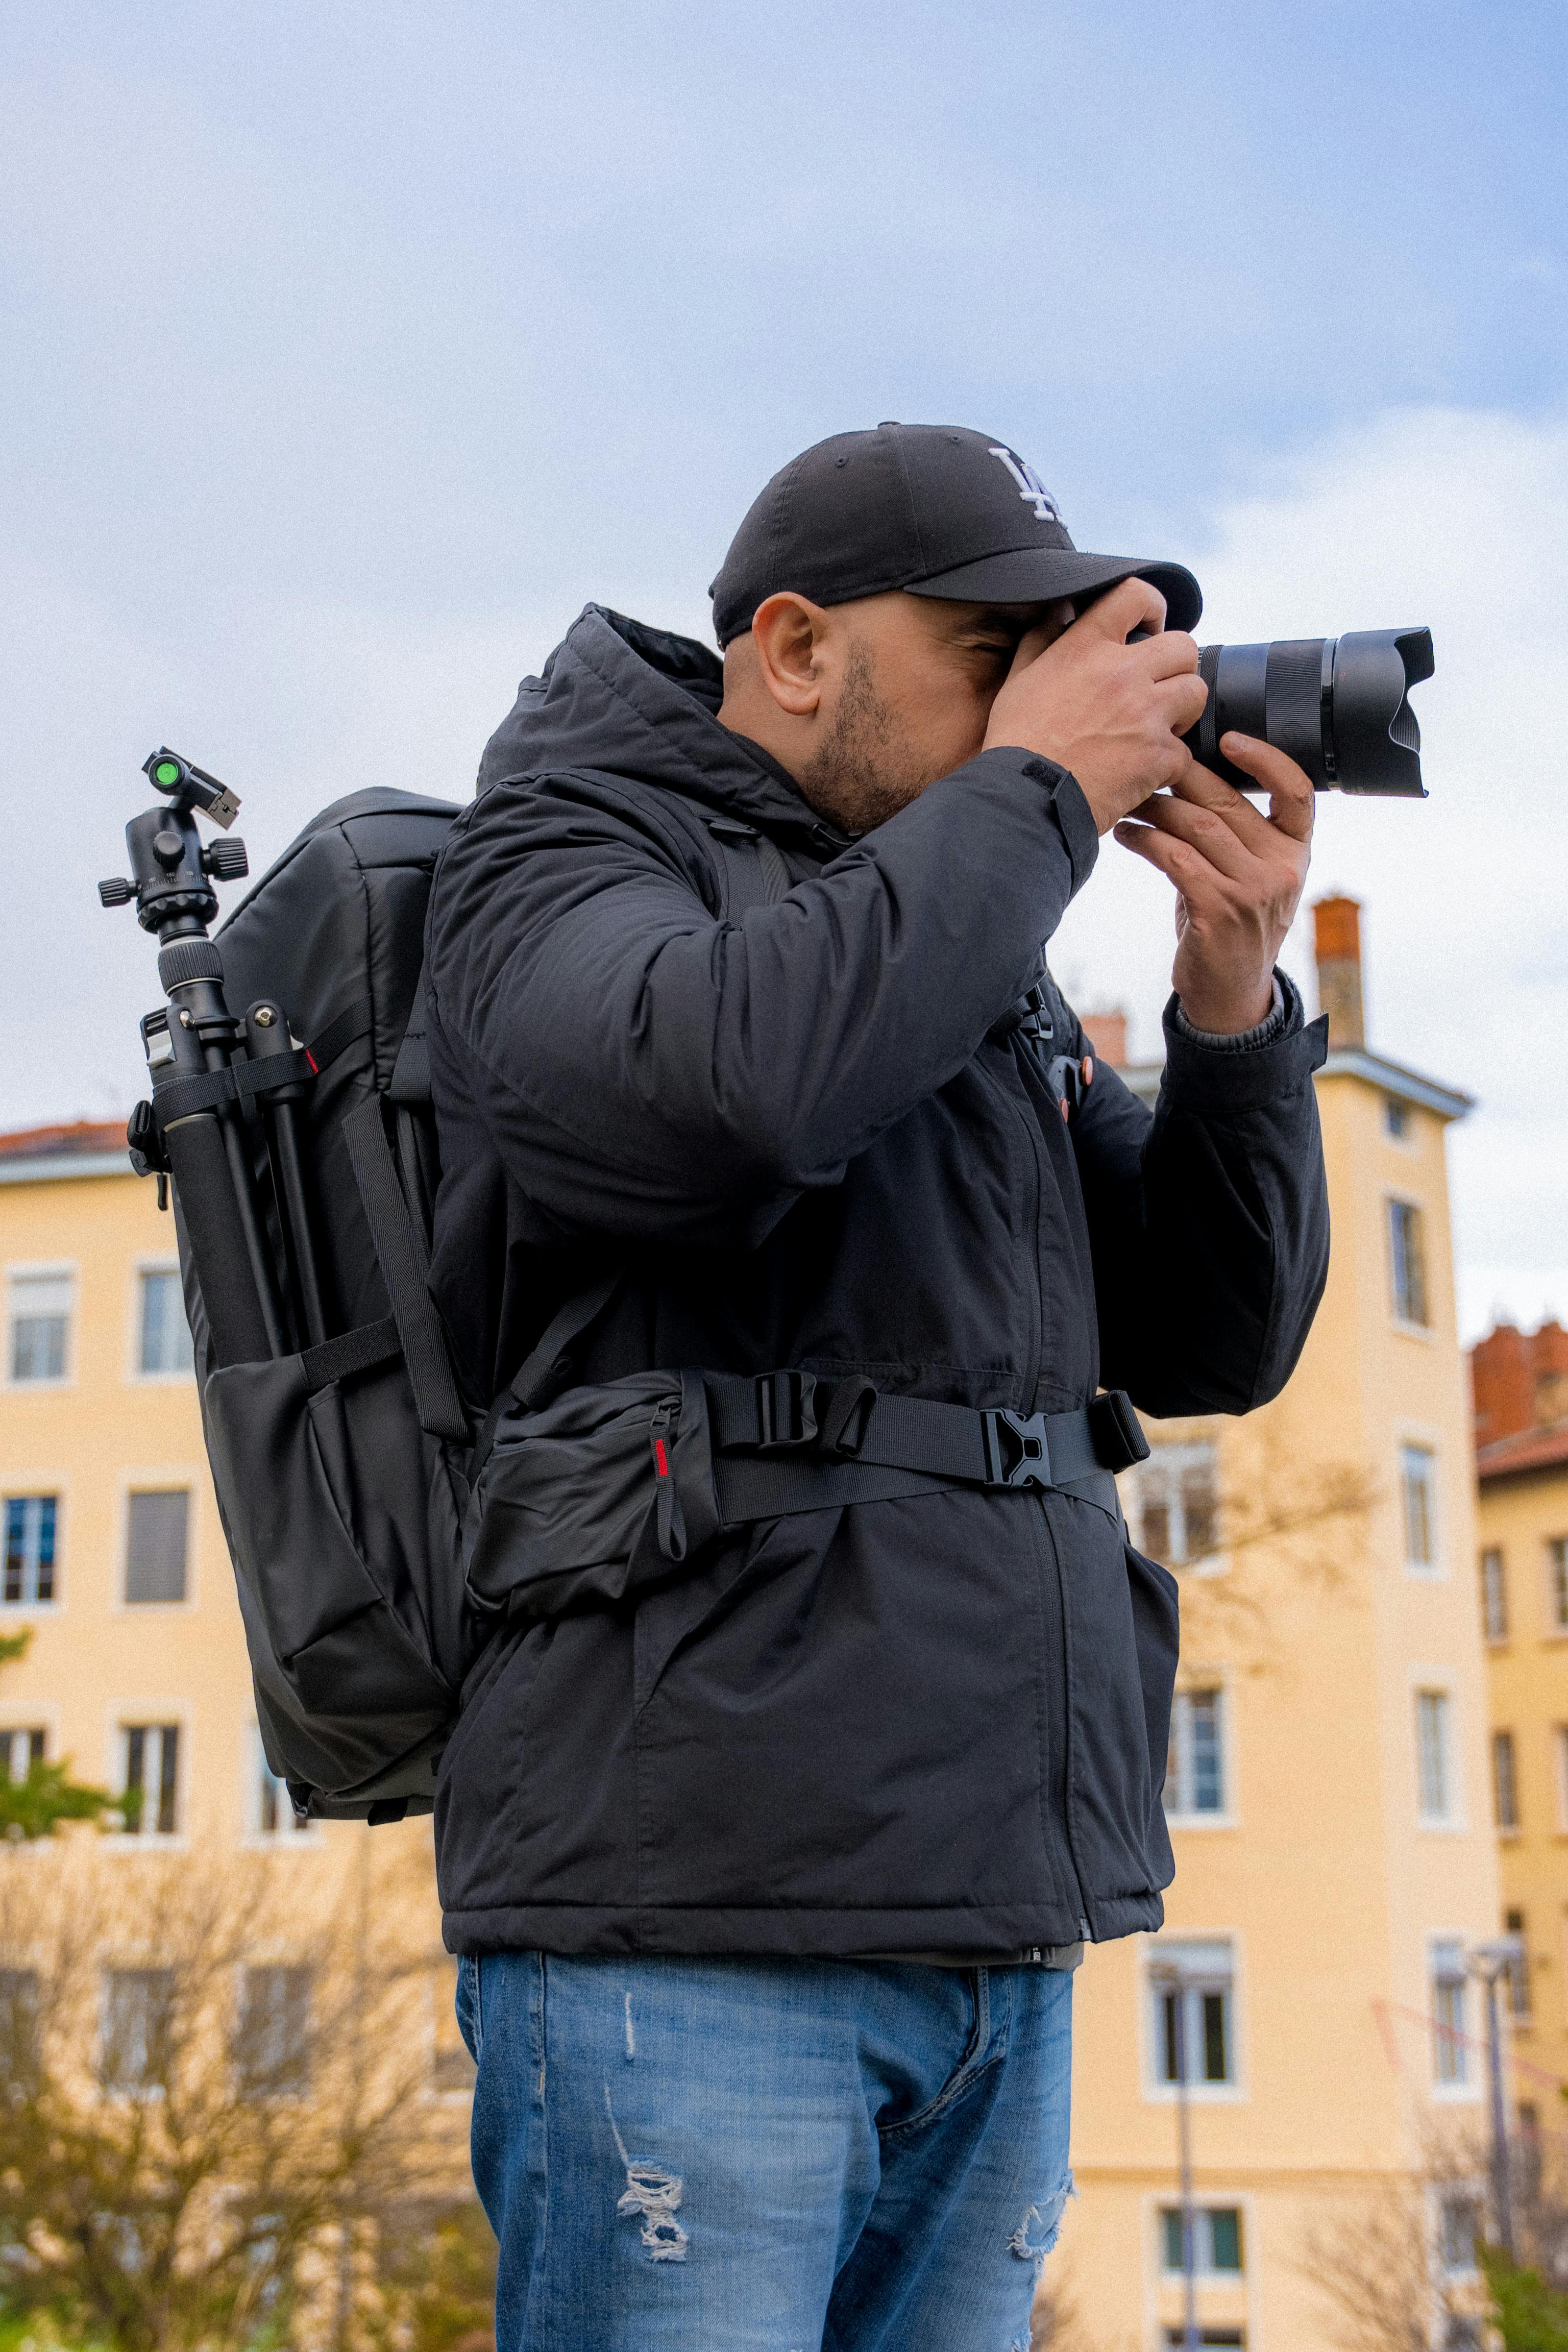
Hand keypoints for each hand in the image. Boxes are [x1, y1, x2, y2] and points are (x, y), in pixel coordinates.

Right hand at [982, 577, 1208, 833]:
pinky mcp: (1158, 756)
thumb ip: (1041, 639)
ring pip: (1196, 692)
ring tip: (1158, 727)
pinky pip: (1184, 751)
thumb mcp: (1018, 680)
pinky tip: (1145, 771)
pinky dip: (1169, 764)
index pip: (1134, 595)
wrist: (1024, 801)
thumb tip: (1060, 609)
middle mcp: (1123, 673)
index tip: (1149, 627)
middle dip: (1176, 665)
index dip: (1151, 606)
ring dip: (1182, 710)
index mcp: (1086, 648)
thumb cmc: (1016, 743)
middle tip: (1158, 686)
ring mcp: (1146, 714)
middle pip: (1183, 646)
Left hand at [1112, 733, 1314, 1032]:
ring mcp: (1253, 890)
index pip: (1297, 792)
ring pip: (1197, 826)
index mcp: (1296, 852)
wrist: (1231, 995)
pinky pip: (1176, 858)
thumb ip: (1237, 834)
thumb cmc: (1232, 926)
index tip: (1229, 737)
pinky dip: (1146, 841)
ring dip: (1156, 807)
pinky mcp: (1219, 910)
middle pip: (1228, 802)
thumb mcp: (1250, 877)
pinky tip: (1127, 834)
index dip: (1266, 759)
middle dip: (1181, 777)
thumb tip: (1191, 776)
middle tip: (1145, 764)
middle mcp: (1281, 868)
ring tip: (1129, 800)